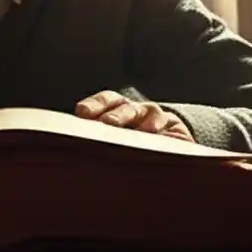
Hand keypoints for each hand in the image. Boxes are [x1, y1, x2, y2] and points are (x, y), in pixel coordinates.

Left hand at [74, 90, 194, 140]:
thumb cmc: (130, 147)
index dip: (95, 104)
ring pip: (150, 113)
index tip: (82, 112)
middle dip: (116, 114)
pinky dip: (162, 129)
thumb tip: (75, 148)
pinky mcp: (176, 129)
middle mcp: (137, 110)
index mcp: (118, 110)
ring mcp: (158, 117)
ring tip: (136, 130)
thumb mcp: (114, 142)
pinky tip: (156, 135)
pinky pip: (169, 125)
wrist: (168, 150)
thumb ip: (98, 140)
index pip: (106, 100)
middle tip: (108, 123)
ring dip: (142, 121)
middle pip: (125, 107)